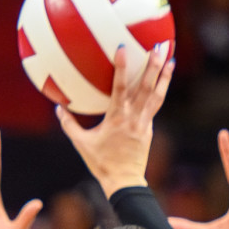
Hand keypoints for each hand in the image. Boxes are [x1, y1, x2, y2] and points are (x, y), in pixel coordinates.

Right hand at [56, 45, 173, 197]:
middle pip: (146, 87)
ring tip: (171, 59)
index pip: (120, 87)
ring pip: (157, 96)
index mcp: (116, 118)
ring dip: (164, 77)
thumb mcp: (81, 144)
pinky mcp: (149, 130)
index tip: (123, 48)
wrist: (123, 182)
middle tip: (160, 46)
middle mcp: (133, 118)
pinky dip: (159, 92)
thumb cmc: (100, 163)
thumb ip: (69, 125)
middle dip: (153, 65)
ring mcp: (144, 124)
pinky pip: (155, 107)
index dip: (122, 67)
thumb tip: (58, 108)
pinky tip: (162, 82)